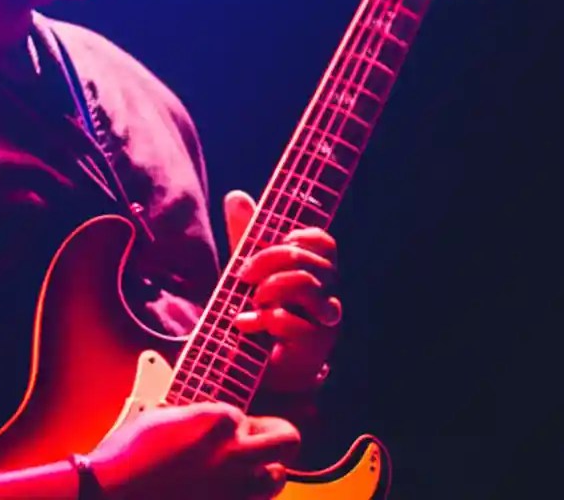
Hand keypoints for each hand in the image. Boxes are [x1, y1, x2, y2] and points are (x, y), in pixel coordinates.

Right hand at [88, 403, 298, 499]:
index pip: (243, 415)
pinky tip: (225, 493)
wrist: (113, 494)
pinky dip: (243, 497)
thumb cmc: (128, 457)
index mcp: (216, 422)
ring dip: (265, 470)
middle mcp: (234, 454)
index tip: (219, 429)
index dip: (231, 422)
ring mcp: (234, 489)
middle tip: (264, 438)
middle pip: (287, 439)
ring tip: (246, 470)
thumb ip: (197, 418)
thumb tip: (216, 424)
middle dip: (278, 435)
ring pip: (276, 477)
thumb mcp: (161, 417)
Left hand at [225, 190, 341, 392]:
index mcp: (316, 270)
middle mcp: (327, 292)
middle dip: (269, 260)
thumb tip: (236, 195)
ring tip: (251, 300)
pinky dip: (263, 320)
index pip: (323, 241)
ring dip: (270, 287)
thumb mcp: (249, 270)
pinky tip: (246, 325)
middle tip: (243, 275)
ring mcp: (325, 320)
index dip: (297, 237)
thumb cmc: (260, 313)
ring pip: (307, 283)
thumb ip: (246, 237)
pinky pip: (292, 321)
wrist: (259, 368)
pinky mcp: (314, 346)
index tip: (270, 246)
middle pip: (309, 258)